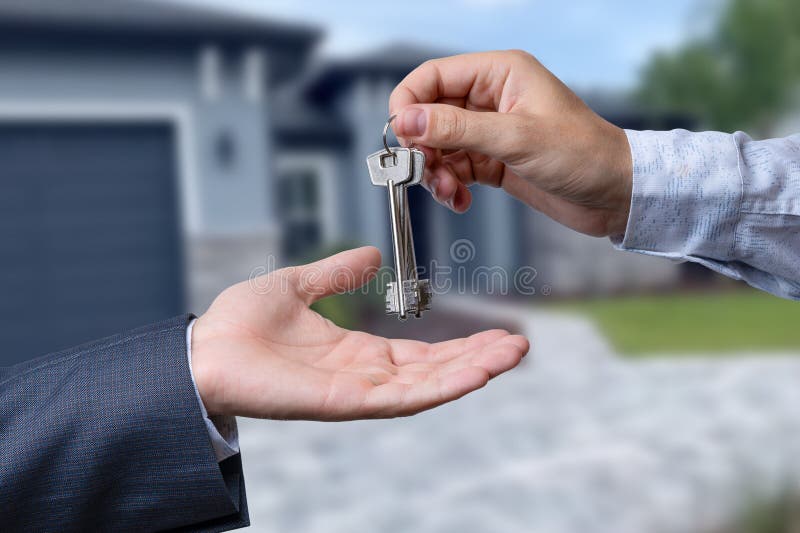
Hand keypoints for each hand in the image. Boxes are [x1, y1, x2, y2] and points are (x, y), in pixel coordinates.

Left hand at [190, 247, 528, 419]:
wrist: (203, 349)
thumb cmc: (241, 324)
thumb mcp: (299, 286)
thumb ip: (338, 273)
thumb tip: (371, 257)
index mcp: (357, 353)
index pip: (421, 353)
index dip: (459, 344)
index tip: (495, 331)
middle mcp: (364, 377)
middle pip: (435, 371)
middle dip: (478, 359)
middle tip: (520, 344)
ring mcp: (357, 393)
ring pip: (428, 386)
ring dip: (472, 371)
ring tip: (513, 354)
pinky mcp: (344, 402)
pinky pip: (402, 398)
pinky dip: (443, 386)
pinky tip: (475, 372)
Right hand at [389, 50, 632, 236]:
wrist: (616, 194)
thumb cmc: (582, 154)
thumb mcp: (516, 139)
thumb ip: (457, 128)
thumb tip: (405, 120)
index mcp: (500, 73)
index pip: (434, 76)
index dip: (409, 103)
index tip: (400, 136)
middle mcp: (491, 98)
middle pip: (431, 114)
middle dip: (423, 146)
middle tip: (425, 172)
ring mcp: (491, 130)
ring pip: (440, 145)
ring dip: (435, 171)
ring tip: (448, 192)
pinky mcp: (493, 160)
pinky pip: (455, 168)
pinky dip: (450, 185)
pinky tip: (460, 200)